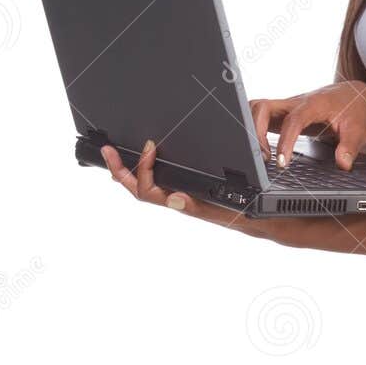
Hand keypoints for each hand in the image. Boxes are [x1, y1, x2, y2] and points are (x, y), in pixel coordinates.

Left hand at [99, 138, 272, 235]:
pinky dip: (147, 168)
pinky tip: (148, 157)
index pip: (146, 189)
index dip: (141, 169)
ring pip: (145, 184)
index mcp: (179, 202)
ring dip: (129, 169)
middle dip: (119, 169)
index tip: (149, 146)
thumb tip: (173, 199)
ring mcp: (178, 194)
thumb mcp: (221, 207)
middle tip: (107, 150)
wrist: (258, 218)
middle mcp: (174, 198)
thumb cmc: (241, 213)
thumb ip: (196, 205)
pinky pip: (159, 180)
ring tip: (117, 153)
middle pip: (136, 187)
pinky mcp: (186, 188)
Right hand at [249, 80, 365, 169]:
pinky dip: (254, 129)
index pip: (293, 119)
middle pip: (263, 107)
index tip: (282, 162)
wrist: (351, 94)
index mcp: (314, 104)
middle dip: (256, 132)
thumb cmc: (353, 109)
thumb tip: (343, 164)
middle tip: (266, 158)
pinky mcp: (282, 112)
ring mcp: (286, 106)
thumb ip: (350, 147)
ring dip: (252, 129)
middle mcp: (296, 102)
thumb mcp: (358, 129)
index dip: (285, 140)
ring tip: (263, 155)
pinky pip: (260, 115)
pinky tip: (263, 149)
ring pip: (256, 108)